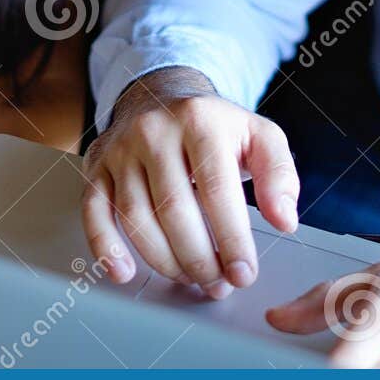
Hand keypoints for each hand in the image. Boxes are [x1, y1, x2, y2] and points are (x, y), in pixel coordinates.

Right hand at [81, 68, 299, 297]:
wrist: (161, 95)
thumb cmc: (215, 126)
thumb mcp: (258, 135)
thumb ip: (280, 174)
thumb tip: (285, 220)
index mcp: (200, 120)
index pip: (216, 189)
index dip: (232, 239)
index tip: (244, 274)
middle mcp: (154, 131)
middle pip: (174, 209)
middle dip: (199, 258)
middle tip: (218, 285)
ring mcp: (121, 148)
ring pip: (136, 217)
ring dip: (164, 261)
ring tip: (191, 279)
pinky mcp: (97, 166)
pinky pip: (94, 211)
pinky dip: (105, 247)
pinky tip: (124, 272)